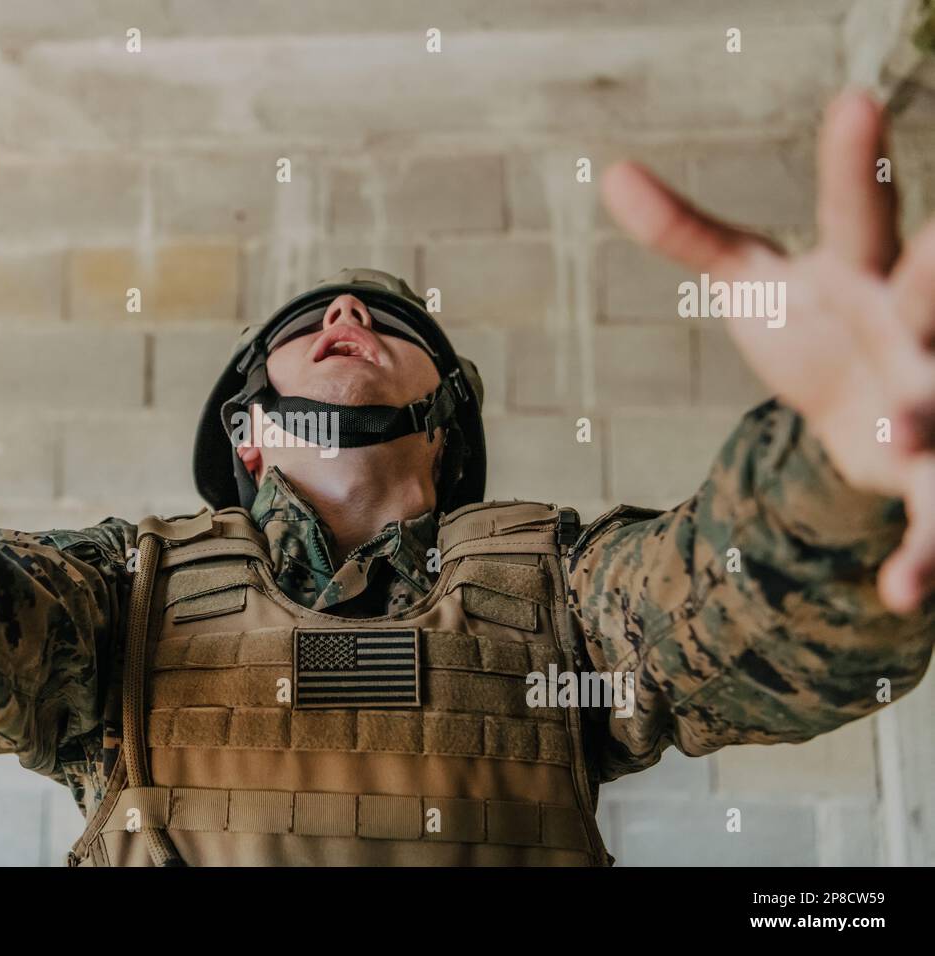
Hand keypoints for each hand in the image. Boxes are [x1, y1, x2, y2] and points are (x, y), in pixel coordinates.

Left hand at [602, 90, 934, 614]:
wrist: (861, 411)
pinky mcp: (924, 474)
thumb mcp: (751, 281)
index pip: (857, 210)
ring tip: (910, 429)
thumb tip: (606, 172)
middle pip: (931, 292)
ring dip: (929, 416)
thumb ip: (686, 232)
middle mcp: (910, 327)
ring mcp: (928, 397)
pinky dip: (923, 553)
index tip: (851, 98)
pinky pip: (931, 515)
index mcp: (863, 271)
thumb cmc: (815, 328)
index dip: (853, 162)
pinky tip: (898, 592)